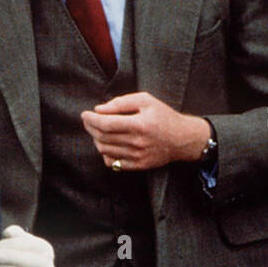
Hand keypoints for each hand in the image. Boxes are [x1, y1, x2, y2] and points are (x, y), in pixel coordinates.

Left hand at [81, 92, 210, 171]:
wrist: (182, 139)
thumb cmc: (163, 116)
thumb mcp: (146, 100)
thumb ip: (121, 102)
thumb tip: (99, 110)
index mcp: (139, 125)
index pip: (106, 124)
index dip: (91, 119)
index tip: (85, 114)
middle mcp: (137, 143)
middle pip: (102, 137)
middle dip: (90, 127)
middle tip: (88, 120)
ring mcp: (137, 157)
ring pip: (104, 150)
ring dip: (96, 139)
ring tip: (98, 130)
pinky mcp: (137, 166)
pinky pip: (112, 163)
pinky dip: (105, 153)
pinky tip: (108, 144)